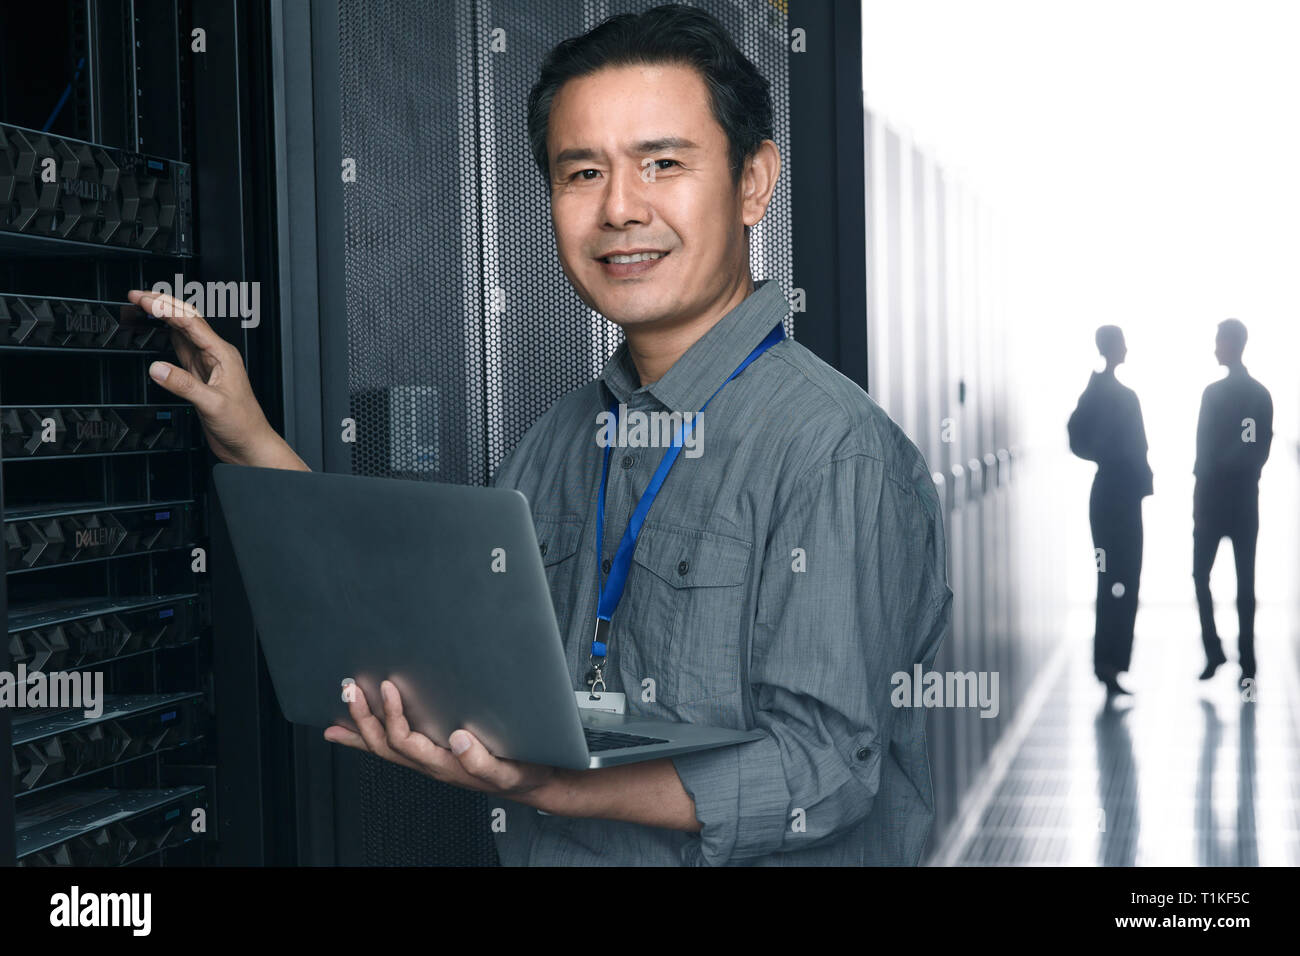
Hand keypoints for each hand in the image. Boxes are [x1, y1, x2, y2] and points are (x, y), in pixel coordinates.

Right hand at [127, 289, 305, 469]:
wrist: (249, 444)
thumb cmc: (243, 424)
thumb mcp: (212, 404)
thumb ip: (184, 385)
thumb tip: (158, 368)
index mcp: (222, 354)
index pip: (190, 322)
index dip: (165, 307)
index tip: (143, 298)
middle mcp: (215, 355)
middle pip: (186, 321)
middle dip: (162, 305)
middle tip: (136, 295)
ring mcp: (208, 365)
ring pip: (183, 332)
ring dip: (164, 317)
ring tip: (144, 305)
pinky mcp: (200, 377)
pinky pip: (181, 350)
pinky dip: (167, 337)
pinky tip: (159, 331)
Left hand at [324, 679, 561, 805]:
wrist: (530, 782)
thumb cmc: (520, 772)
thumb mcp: (508, 770)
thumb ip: (481, 760)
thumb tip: (458, 738)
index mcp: (444, 764)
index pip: (406, 742)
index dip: (393, 715)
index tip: (389, 687)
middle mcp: (430, 763)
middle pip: (384, 745)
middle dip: (363, 718)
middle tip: (350, 690)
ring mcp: (428, 760)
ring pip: (384, 747)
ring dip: (361, 725)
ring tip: (345, 702)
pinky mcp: (432, 753)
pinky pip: (393, 747)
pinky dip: (369, 736)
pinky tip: (355, 727)